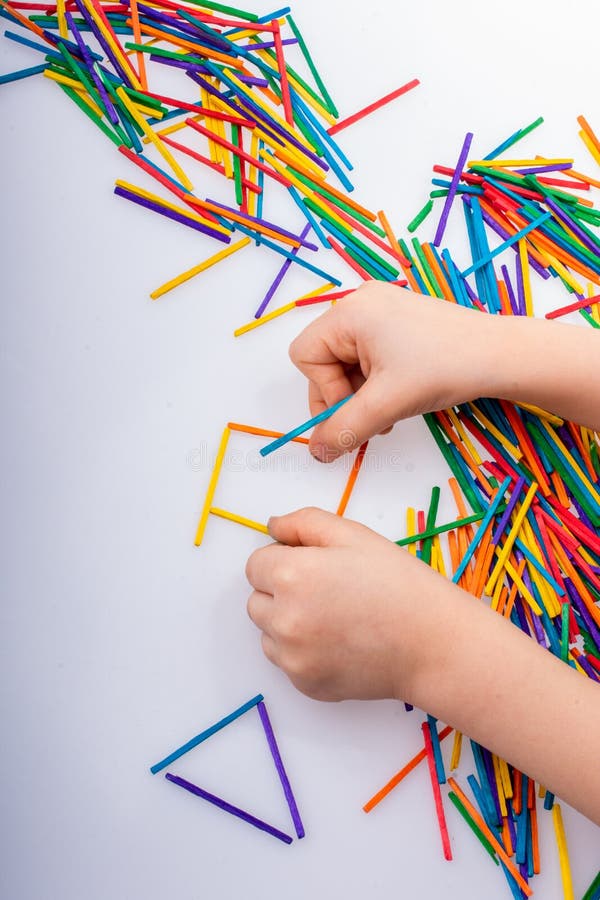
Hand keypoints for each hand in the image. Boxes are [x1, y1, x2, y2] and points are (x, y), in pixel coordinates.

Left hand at [245, 506, 454, 702]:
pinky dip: (304, 652)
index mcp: (291, 575)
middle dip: (280, 592)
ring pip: (268, 633)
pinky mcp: (306, 684)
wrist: (434, 644)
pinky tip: (340, 642)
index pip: (256, 565)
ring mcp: (293, 658)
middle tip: (326, 590)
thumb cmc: (399, 583)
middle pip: (257, 600)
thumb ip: (303, 523)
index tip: (314, 565)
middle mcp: (284, 619)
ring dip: (287, 623)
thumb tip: (272, 526)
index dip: (283, 559)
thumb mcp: (353, 535)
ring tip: (334, 617)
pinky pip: (288, 661)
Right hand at [289, 282, 503, 460]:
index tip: (356, 409)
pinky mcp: (398, 324)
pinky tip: (400, 394)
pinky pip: (368, 357)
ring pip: (347, 363)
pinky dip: (377, 383)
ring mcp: (381, 311)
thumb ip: (344, 430)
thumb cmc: (446, 367)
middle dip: (345, 395)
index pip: (305, 356)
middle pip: (324, 359)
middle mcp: (361, 304)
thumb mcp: (386, 404)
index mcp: (351, 312)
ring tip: (392, 407)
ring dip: (362, 394)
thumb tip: (316, 452)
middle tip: (374, 416)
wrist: (501, 356)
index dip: (324, 390)